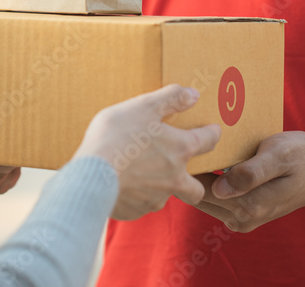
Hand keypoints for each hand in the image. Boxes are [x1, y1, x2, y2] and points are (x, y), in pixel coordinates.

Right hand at [74, 84, 221, 220]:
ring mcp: (156, 198)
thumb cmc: (116, 136)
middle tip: (185, 170)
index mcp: (180, 149)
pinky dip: (137, 196)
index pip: (209, 141)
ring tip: (143, 175)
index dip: (213, 134)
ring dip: (162, 187)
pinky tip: (123, 185)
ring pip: (168, 196)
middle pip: (198, 187)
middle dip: (197, 180)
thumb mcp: (143, 106)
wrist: (91, 174)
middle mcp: (175, 177)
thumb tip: (193, 94)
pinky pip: (142, 205)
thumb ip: (170, 98)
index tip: (213, 131)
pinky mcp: (136, 211)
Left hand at [191, 131, 304, 232]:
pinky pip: (216, 198)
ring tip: (196, 146)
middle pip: (199, 195)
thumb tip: (220, 189)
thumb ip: (251, 174)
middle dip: (190, 172)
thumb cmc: (301, 155)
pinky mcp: (243, 214)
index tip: (180, 143)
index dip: (188, 167)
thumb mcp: (279, 156)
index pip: (201, 189)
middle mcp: (243, 218)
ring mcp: (242, 218)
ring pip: (205, 197)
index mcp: (250, 205)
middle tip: (183, 141)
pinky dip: (210, 180)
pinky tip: (212, 159)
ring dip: (199, 176)